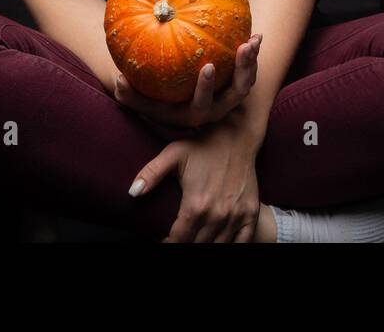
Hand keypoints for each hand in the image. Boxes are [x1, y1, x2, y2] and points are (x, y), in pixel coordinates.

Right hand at [114, 33, 261, 129]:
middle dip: (244, 72)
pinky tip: (254, 34)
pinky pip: (247, 70)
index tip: (208, 66)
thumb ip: (129, 94)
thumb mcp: (140, 100)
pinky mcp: (234, 86)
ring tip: (254, 39)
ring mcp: (227, 98)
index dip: (207, 88)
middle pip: (236, 94)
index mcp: (195, 113)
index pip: (204, 104)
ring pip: (246, 82)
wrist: (175, 103)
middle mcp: (216, 109)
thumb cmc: (155, 99)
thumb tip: (119, 80)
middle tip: (244, 48)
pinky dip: (251, 54)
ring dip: (252, 62)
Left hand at [129, 119, 262, 241]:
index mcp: (196, 206)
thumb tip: (132, 192)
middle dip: (185, 244)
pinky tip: (218, 241)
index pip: (179, 240)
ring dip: (205, 245)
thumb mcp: (173, 154)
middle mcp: (218, 215)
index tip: (163, 240)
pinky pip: (243, 241)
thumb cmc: (202, 145)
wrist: (236, 136)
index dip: (169, 244)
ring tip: (194, 239)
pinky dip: (230, 246)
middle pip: (198, 246)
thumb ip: (151, 174)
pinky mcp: (250, 213)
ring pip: (219, 247)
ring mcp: (236, 216)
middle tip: (178, 238)